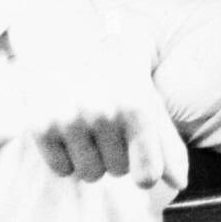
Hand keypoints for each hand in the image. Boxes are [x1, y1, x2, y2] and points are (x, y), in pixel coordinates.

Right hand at [0, 0, 188, 191]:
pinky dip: (65, 157)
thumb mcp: (148, 96)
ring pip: (89, 175)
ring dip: (90, 157)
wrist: (64, 38)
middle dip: (115, 153)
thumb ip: (167, 141)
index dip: (144, 169)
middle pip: (117, 172)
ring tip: (88, 126)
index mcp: (136, 104)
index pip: (147, 173)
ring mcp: (69, 119)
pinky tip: (67, 129)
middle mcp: (103, 112)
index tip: (138, 155)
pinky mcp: (40, 125)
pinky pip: (61, 170)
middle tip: (107, 123)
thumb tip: (180, 183)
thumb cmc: (115, 71)